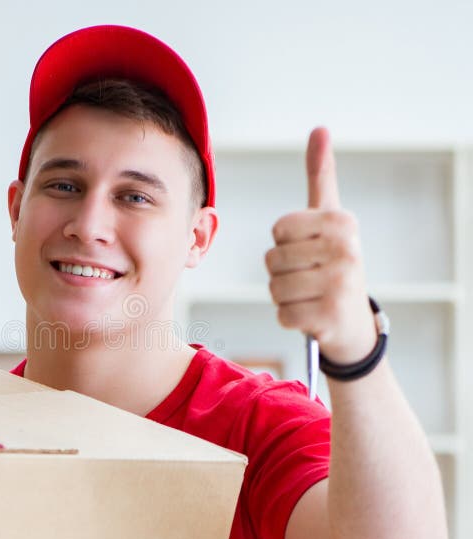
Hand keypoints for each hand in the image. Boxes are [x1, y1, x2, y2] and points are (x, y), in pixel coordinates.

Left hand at [265, 127, 376, 363]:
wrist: (354, 321)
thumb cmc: (334, 263)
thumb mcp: (331, 218)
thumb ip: (321, 175)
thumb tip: (319, 129)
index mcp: (342, 222)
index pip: (279, 229)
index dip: (284, 243)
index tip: (309, 249)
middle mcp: (347, 249)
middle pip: (272, 259)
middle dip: (282, 272)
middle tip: (309, 277)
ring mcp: (340, 284)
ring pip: (274, 287)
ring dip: (284, 296)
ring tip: (310, 295)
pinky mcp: (330, 316)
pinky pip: (282, 314)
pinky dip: (290, 318)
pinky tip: (311, 315)